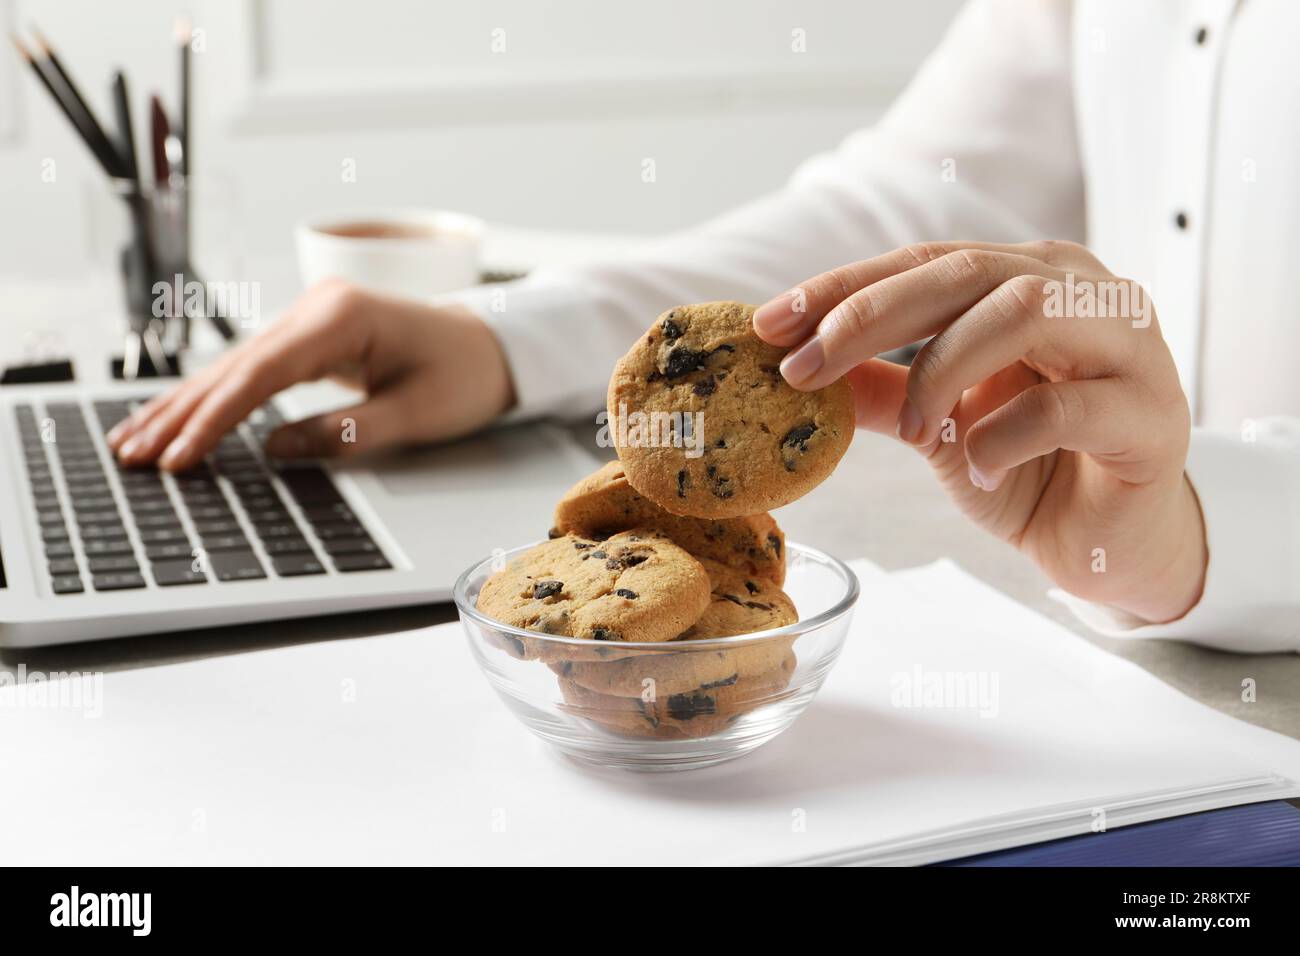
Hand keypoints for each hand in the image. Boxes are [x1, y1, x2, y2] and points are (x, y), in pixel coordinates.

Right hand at [108, 279, 513, 470]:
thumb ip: (345, 432)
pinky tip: (176, 418)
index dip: (217, 417)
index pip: (263, 373)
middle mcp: (316, 309)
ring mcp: (309, 318)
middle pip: (234, 365)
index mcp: (342, 317)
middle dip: (181, 413)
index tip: (181, 455)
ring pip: (234, 366)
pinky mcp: (310, 336)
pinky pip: (252, 370)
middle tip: (132, 455)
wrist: (492, 348)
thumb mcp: (414, 415)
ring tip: (131, 441)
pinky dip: (213, 397)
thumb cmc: (463, 377)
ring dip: (183, 405)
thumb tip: (273, 450)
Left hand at [753, 240, 1206, 623]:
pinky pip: (1064, 406)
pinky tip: (977, 470)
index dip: (840, 289)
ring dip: (941, 372)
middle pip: (965, 272)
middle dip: (869, 316)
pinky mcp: (1151, 413)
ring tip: (909, 433)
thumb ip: (882, 389)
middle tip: (803, 369)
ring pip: (1023, 312)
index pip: (922, 262)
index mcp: (1028, 276)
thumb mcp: (939, 425)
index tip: (767, 324)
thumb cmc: (1032, 469)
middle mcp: (1081, 290)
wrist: (1115, 541)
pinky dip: (1001, 437)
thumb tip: (797, 367)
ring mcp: (1128, 344)